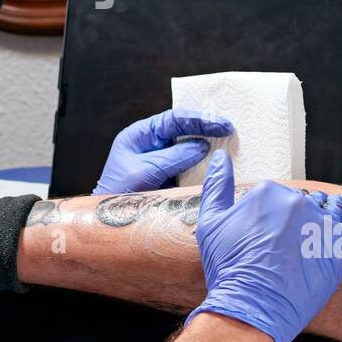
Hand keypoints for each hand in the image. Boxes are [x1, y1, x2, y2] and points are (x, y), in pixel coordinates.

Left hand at [93, 109, 233, 194]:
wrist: (112, 222)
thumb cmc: (120, 193)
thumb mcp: (146, 171)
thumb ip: (173, 157)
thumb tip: (202, 145)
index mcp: (140, 135)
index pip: (173, 120)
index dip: (198, 119)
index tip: (221, 123)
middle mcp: (152, 143)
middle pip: (183, 128)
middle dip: (206, 127)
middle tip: (230, 128)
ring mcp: (162, 160)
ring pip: (188, 145)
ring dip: (208, 143)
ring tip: (230, 140)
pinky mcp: (170, 176)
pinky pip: (190, 164)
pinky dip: (205, 163)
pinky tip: (220, 163)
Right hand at [186, 151, 341, 341]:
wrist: (251, 307)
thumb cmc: (230, 269)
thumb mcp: (211, 222)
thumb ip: (217, 185)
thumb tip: (221, 159)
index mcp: (268, 192)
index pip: (277, 192)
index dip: (274, 209)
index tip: (271, 226)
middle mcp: (296, 202)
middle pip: (302, 201)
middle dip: (297, 214)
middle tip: (290, 238)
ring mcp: (320, 223)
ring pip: (327, 209)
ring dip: (324, 215)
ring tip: (317, 230)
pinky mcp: (340, 245)